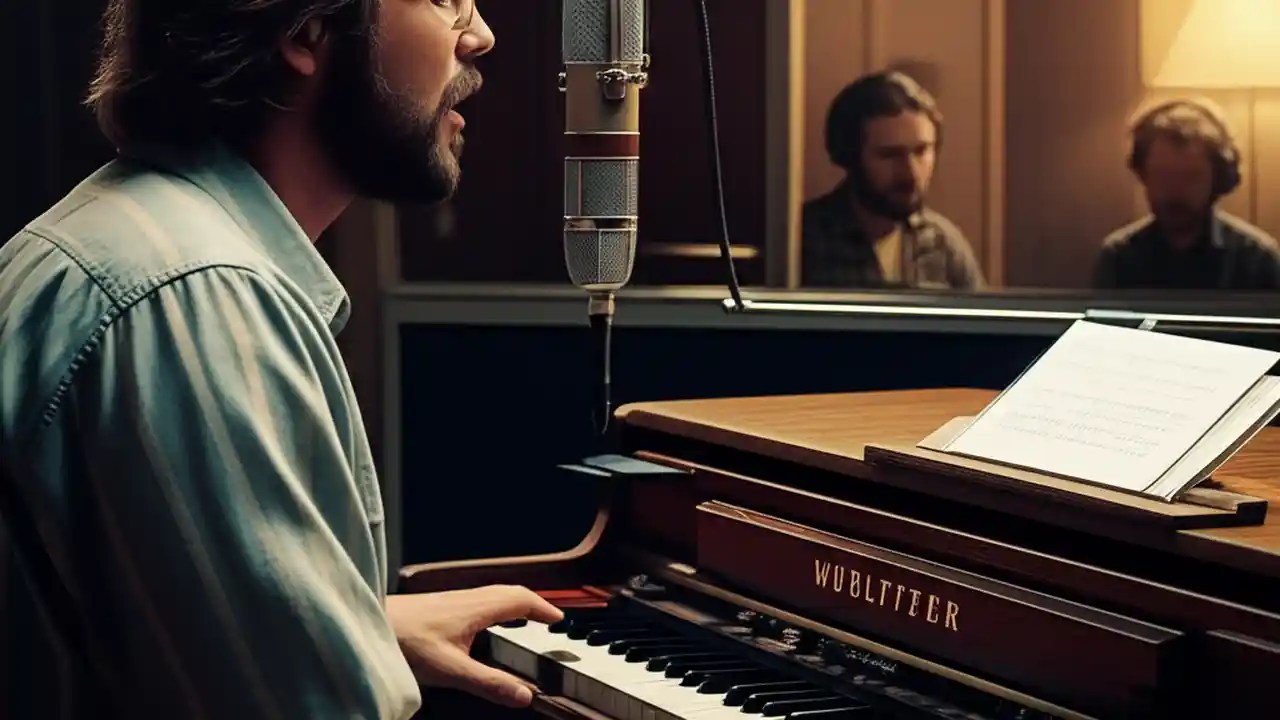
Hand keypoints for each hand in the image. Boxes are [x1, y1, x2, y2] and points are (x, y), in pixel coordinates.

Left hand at [386, 585, 563, 707]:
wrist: (366, 624)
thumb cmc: (403, 640)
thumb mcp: (451, 670)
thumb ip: (489, 682)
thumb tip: (524, 695)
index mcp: (476, 608)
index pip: (520, 599)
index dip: (542, 608)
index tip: (558, 619)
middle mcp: (466, 598)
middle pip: (508, 593)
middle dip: (531, 604)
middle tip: (546, 619)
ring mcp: (450, 600)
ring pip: (490, 595)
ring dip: (511, 605)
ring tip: (521, 621)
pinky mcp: (436, 606)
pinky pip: (475, 601)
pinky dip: (491, 609)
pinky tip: (480, 626)